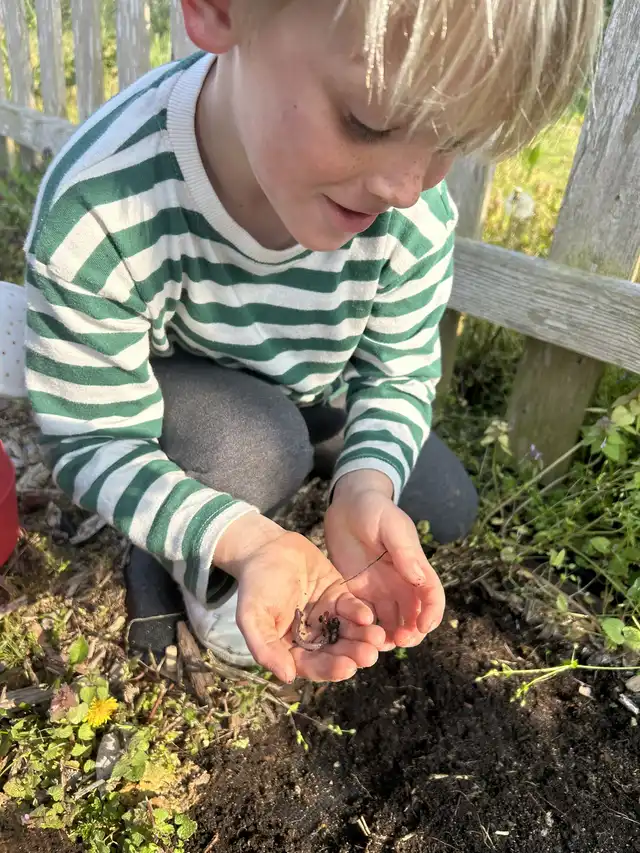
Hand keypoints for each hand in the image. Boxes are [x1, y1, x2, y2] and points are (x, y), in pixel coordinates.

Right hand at [213, 514, 384, 682]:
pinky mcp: (338, 597)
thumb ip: (265, 648)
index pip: (312, 665)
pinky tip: (368, 615)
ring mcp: (326, 617)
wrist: (266, 547)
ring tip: (377, 637)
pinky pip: (352, 609)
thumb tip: (286, 676)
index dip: (330, 669)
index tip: (347, 668)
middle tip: (369, 655)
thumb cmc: (255, 583)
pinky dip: (360, 613)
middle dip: (353, 654)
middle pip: (335, 652)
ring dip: (363, 637)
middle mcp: (310, 636)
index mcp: (289, 647)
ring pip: (348, 633)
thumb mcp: (251, 616)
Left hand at [324, 471, 444, 649]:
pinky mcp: (357, 593)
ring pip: (391, 622)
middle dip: (411, 633)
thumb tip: (418, 577)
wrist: (347, 505)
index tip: (424, 626)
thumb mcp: (391, 525)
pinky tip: (358, 636)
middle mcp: (400, 584)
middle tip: (399, 641)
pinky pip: (365, 617)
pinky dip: (366, 630)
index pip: (432, 596)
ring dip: (389, 636)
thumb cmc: (373, 509)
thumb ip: (403, 551)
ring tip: (378, 644)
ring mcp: (379, 590)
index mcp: (414, 568)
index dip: (432, 614)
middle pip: (413, 617)